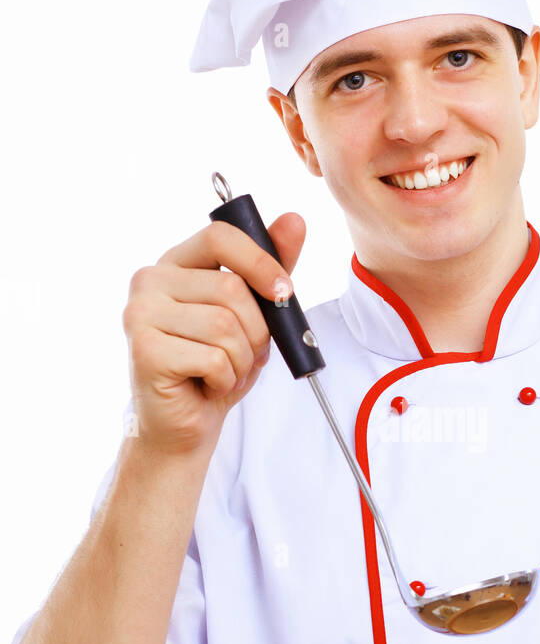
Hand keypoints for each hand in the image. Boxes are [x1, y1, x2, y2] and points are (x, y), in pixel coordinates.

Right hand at [122, 213, 305, 455]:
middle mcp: (149, 281)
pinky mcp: (144, 350)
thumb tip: (295, 219)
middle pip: (231, 289)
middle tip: (243, 353)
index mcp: (175, 263)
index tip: (284, 292)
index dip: (260, 262)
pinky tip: (207, 385)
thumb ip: (270, 268)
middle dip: (255, 330)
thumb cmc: (215, 366)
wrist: (186, 424)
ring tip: (222, 372)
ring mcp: (140, 314)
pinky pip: (213, 358)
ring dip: (241, 359)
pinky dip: (225, 379)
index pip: (221, 237)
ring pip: (225, 327)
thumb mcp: (253, 314)